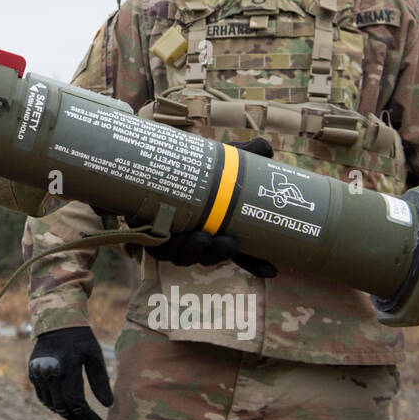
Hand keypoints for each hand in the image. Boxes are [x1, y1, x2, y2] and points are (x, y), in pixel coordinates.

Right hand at [28, 326, 113, 419]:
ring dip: (65, 414)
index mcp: (66, 369)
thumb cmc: (79, 338)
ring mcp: (38, 374)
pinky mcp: (33, 373)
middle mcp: (49, 374)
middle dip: (78, 419)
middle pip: (63, 407)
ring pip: (51, 404)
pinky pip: (42, 397)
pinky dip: (53, 405)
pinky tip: (65, 408)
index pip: (76, 402)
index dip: (87, 417)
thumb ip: (100, 381)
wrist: (55, 322)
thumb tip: (107, 405)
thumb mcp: (94, 356)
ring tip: (80, 418)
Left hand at [146, 137, 277, 276]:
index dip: (256, 264)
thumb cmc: (197, 164)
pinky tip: (170, 237)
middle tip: (227, 242)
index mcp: (218, 228)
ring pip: (181, 255)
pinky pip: (154, 246)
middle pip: (207, 257)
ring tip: (201, 238)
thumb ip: (246, 155)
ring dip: (191, 252)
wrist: (157, 160)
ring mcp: (172, 236)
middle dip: (217, 255)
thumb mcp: (223, 160)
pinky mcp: (147, 229)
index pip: (240, 253)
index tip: (271, 270)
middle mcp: (196, 237)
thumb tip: (267, 149)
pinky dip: (162, 244)